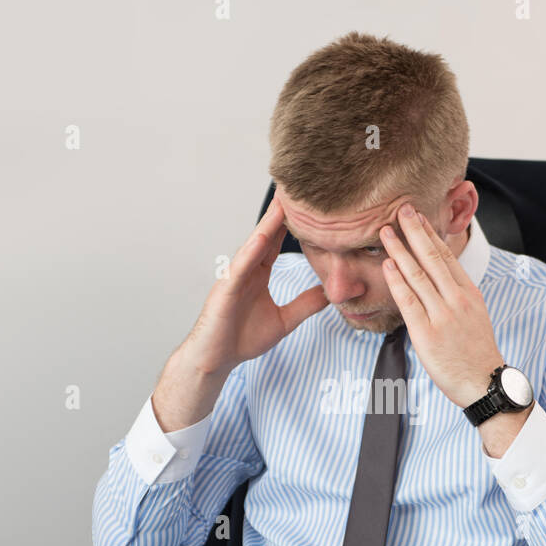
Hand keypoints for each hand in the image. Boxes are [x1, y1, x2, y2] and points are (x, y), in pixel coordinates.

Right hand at [182, 193, 327, 375]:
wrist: (216, 359)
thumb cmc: (241, 339)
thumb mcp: (284, 321)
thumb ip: (304, 305)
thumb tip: (328, 294)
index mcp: (259, 274)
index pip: (278, 241)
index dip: (291, 222)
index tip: (308, 204)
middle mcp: (246, 269)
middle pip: (267, 234)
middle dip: (281, 211)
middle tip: (296, 186)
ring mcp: (234, 276)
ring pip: (254, 244)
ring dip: (268, 222)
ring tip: (283, 201)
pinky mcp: (226, 289)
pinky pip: (240, 266)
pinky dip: (252, 250)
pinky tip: (263, 236)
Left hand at [378, 204, 503, 407]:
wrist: (484, 382)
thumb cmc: (476, 352)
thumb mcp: (473, 315)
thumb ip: (455, 295)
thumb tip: (437, 277)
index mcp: (469, 293)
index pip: (447, 256)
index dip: (429, 234)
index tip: (417, 217)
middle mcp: (457, 299)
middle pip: (432, 258)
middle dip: (414, 231)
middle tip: (400, 209)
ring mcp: (442, 315)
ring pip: (418, 275)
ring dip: (400, 250)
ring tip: (386, 231)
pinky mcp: (427, 333)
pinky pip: (409, 301)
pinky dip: (397, 281)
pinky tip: (387, 264)